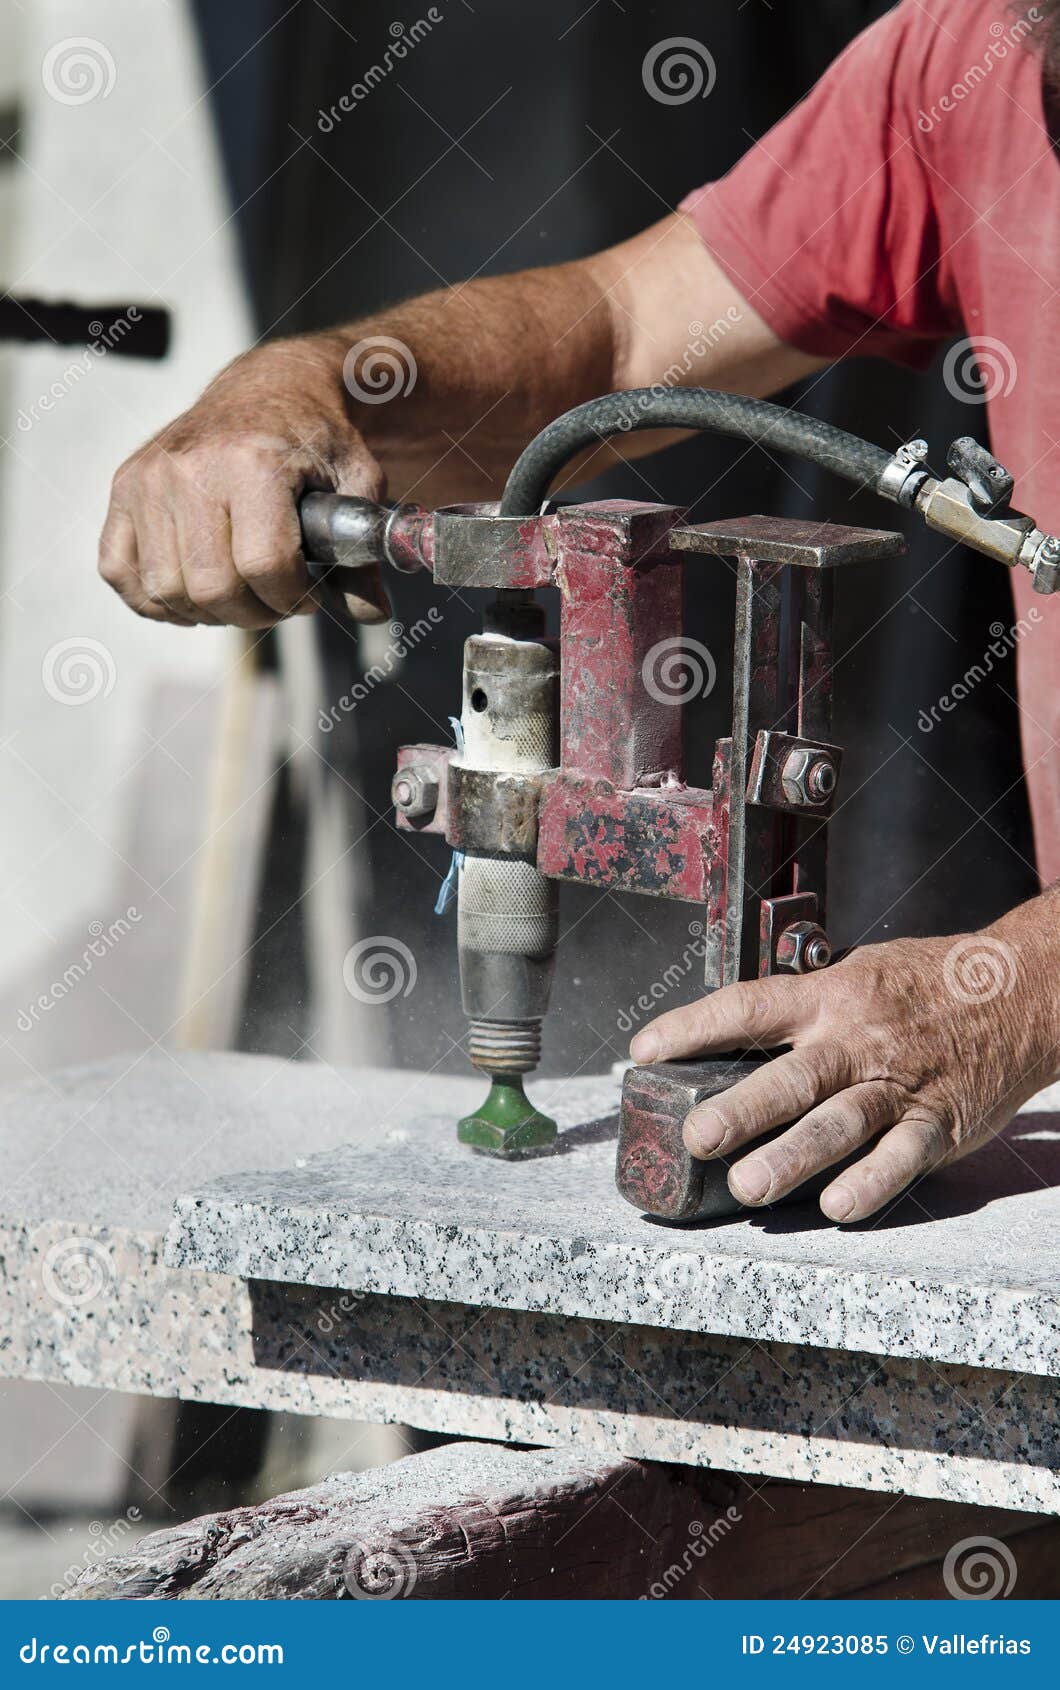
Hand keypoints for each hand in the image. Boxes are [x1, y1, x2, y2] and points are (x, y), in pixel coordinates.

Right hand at [99, 337, 391, 628]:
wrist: (269, 388)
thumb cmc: (317, 437)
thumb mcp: (359, 482)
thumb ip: (365, 551)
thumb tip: (373, 614)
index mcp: (253, 462)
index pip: (266, 567)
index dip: (294, 597)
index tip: (309, 591)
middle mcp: (191, 467)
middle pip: (213, 588)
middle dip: (255, 612)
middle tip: (277, 599)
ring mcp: (149, 478)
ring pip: (168, 590)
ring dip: (209, 611)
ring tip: (241, 592)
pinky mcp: (124, 487)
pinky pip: (119, 571)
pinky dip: (152, 598)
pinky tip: (191, 593)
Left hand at [628, 905, 1058, 1222]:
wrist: (1019, 992)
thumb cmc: (924, 985)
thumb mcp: (856, 974)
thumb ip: (800, 1008)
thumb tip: (727, 1038)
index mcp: (829, 995)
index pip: (748, 1007)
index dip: (692, 1027)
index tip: (644, 1052)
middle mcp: (858, 1039)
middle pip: (791, 1076)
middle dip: (739, 1110)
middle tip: (694, 1137)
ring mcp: (898, 1083)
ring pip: (840, 1123)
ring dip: (793, 1157)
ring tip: (749, 1186)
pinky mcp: (939, 1121)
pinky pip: (902, 1156)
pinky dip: (872, 1182)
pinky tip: (838, 1206)